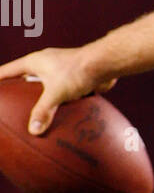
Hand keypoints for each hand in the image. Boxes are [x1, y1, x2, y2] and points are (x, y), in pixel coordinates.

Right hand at [0, 48, 116, 134]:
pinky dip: (58, 102)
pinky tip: (58, 116)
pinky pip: (62, 92)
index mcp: (35, 62)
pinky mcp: (74, 78)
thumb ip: (43, 111)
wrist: (104, 63)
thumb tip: (33, 131)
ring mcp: (60, 70)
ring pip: (45, 86)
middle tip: (9, 103)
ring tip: (32, 113)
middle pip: (25, 78)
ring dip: (40, 98)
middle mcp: (46, 63)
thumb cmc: (77, 71)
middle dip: (18, 90)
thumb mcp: (56, 92)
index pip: (8, 71)